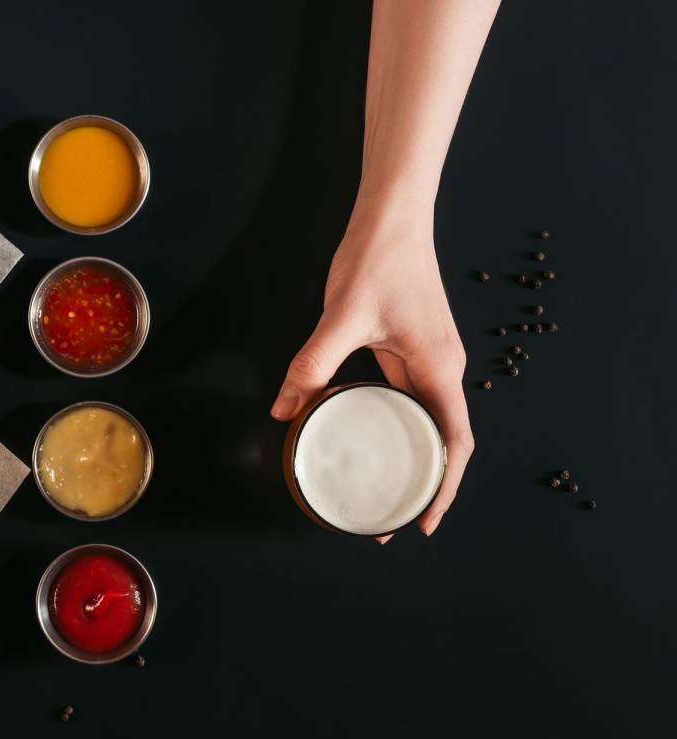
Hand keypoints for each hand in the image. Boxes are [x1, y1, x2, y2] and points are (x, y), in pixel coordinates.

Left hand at [270, 203, 473, 540]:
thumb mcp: (343, 316)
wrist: (394, 216)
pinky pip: (413, 400)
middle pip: (444, 443)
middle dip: (423, 486)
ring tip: (383, 489)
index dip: (443, 490)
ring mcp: (431, 359)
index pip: (454, 445)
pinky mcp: (415, 348)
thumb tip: (283, 409)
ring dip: (412, 459)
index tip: (424, 522)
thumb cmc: (380, 259)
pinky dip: (399, 428)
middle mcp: (443, 369)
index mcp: (438, 369)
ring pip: (428, 422)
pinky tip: (373, 437)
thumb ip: (313, 363)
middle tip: (388, 519)